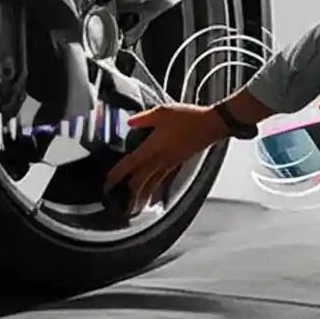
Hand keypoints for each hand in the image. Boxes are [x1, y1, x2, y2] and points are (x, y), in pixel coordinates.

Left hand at [104, 103, 227, 214]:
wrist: (212, 125)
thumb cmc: (190, 117)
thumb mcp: (163, 111)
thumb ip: (144, 118)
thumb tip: (129, 123)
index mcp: (154, 146)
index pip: (131, 164)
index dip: (118, 174)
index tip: (108, 182)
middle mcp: (161, 159)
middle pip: (140, 180)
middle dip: (128, 193)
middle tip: (117, 201)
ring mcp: (170, 163)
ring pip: (152, 183)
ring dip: (141, 196)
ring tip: (133, 207)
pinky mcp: (178, 163)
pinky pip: (162, 180)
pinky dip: (154, 189)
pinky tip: (152, 194)